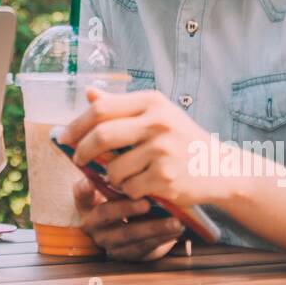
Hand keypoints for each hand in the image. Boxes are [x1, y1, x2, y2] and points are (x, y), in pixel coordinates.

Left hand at [60, 87, 242, 208]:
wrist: (220, 167)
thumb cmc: (182, 139)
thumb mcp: (156, 115)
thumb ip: (120, 106)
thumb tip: (88, 93)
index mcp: (152, 101)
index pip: (102, 109)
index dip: (77, 124)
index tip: (65, 136)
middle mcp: (158, 122)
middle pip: (102, 135)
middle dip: (83, 151)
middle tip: (77, 160)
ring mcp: (163, 151)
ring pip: (114, 168)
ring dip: (111, 177)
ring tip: (124, 175)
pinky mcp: (166, 178)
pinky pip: (129, 188)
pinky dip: (128, 191)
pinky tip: (142, 186)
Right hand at [72, 176, 183, 260]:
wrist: (130, 229)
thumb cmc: (123, 197)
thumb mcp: (116, 184)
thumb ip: (119, 171)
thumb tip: (128, 148)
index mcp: (87, 202)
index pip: (81, 194)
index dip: (84, 190)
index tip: (89, 182)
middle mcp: (92, 222)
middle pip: (105, 215)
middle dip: (126, 209)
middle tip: (146, 203)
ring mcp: (107, 240)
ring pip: (127, 235)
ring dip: (152, 228)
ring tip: (174, 222)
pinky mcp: (123, 254)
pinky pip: (142, 248)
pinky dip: (161, 240)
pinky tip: (175, 231)